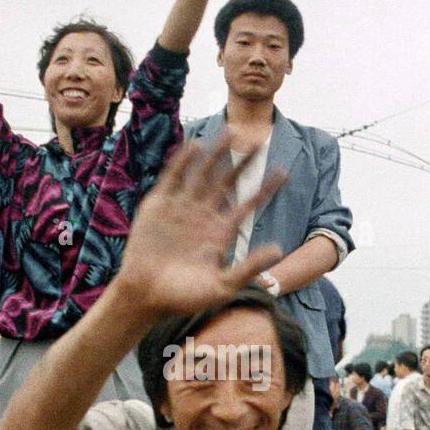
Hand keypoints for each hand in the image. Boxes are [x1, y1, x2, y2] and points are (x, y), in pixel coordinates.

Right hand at [117, 134, 286, 317]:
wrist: (145, 296)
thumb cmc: (184, 297)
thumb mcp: (222, 286)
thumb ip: (249, 267)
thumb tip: (279, 249)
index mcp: (220, 233)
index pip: (248, 204)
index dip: (265, 188)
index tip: (284, 171)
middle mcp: (203, 216)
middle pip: (227, 182)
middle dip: (243, 162)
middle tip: (259, 140)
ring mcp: (180, 208)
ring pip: (203, 174)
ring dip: (216, 154)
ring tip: (231, 132)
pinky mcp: (158, 205)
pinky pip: (173, 178)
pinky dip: (183, 162)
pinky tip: (196, 145)